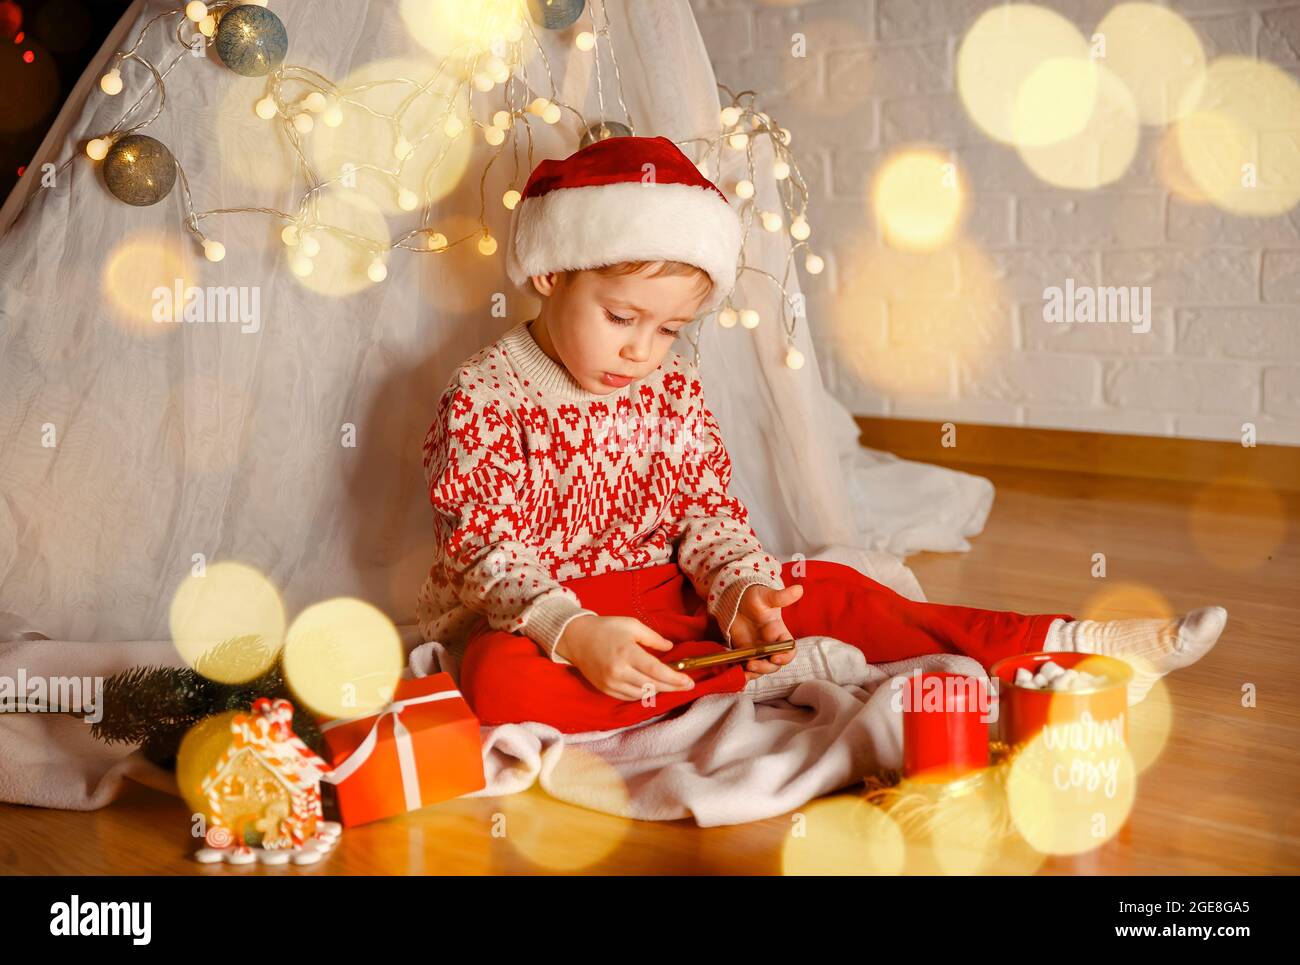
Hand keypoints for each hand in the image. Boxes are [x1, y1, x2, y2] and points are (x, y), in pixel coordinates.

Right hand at [554, 614, 696, 701]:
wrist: (576, 638)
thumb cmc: (606, 628)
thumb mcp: (632, 625)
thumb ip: (653, 638)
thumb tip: (670, 649)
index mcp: (627, 653)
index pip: (656, 671)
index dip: (674, 678)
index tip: (689, 681)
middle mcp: (619, 671)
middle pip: (652, 685)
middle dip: (672, 687)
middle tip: (687, 685)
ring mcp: (611, 683)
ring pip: (642, 694)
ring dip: (659, 691)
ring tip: (672, 685)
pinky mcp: (605, 689)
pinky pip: (629, 697)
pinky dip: (643, 694)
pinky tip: (652, 687)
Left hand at [729, 583, 804, 681]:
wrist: (736, 598)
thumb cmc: (754, 596)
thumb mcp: (766, 596)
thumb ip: (781, 596)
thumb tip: (799, 589)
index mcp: (779, 632)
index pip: (789, 649)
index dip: (785, 656)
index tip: (776, 658)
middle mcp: (770, 644)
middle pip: (773, 664)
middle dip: (764, 667)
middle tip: (751, 664)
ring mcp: (756, 650)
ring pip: (760, 669)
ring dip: (753, 674)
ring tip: (742, 672)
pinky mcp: (743, 652)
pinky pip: (745, 667)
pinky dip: (741, 673)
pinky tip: (734, 674)